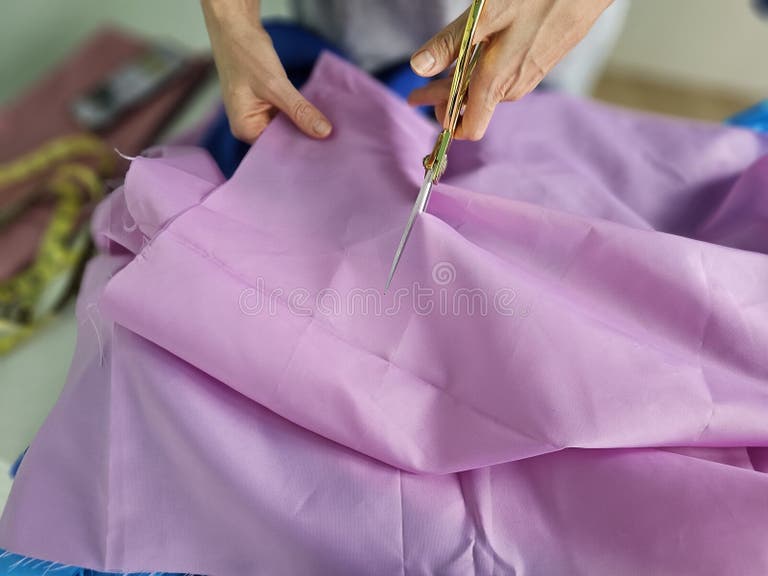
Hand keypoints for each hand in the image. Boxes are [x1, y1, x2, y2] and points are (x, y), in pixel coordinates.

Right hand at [201, 0, 331, 142]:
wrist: (236, 28)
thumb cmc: (246, 55)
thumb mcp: (276, 85)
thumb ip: (300, 110)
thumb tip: (323, 132)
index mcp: (245, 129)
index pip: (276, 149)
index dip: (298, 150)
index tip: (322, 153)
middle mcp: (249, 126)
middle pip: (281, 140)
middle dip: (302, 139)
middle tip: (330, 142)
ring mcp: (257, 115)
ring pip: (285, 128)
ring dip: (302, 125)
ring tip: (327, 132)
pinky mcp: (265, 104)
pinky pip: (285, 115)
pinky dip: (298, 114)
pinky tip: (316, 116)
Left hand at [407, 0, 612, 139]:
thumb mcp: (485, 16)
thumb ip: (450, 44)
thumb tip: (418, 67)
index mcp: (496, 82)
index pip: (467, 127)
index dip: (441, 120)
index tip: (419, 103)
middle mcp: (512, 88)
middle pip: (470, 108)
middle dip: (442, 100)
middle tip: (417, 94)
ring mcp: (527, 78)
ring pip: (486, 92)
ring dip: (462, 86)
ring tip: (444, 74)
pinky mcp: (538, 65)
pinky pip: (502, 79)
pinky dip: (482, 75)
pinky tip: (476, 58)